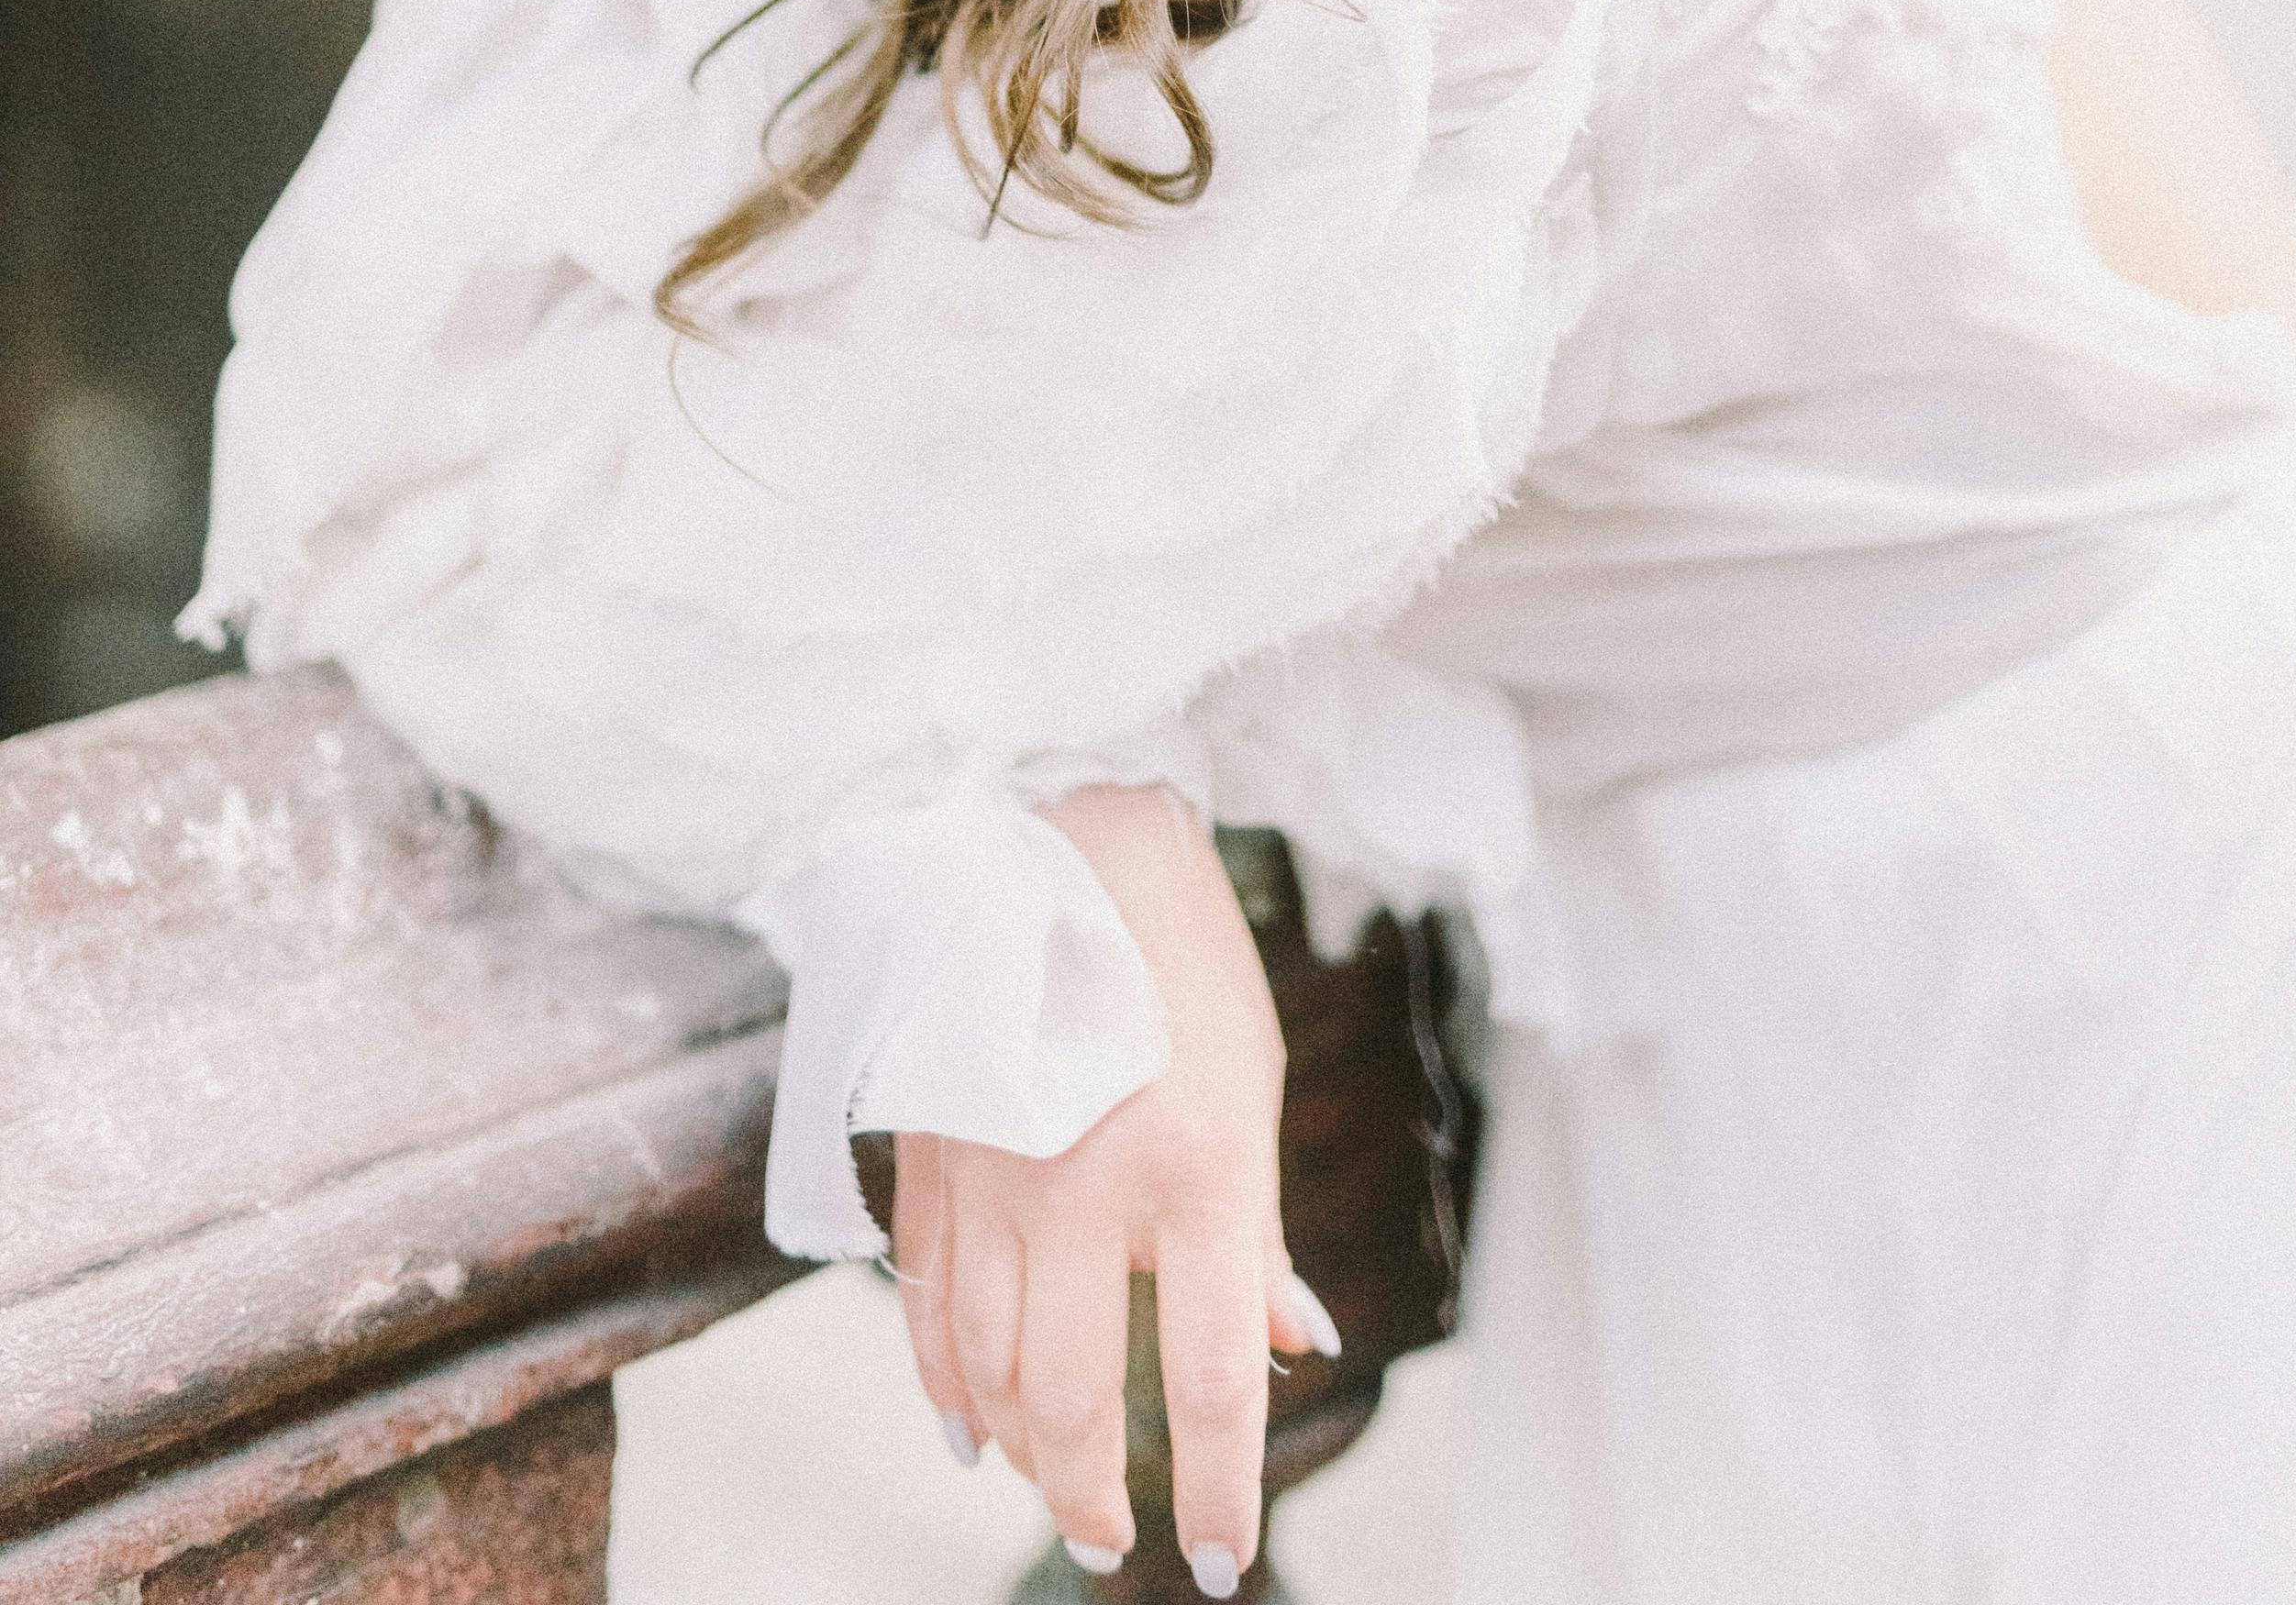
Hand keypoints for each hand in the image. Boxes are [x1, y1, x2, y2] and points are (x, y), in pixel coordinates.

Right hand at [889, 787, 1334, 1590]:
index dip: (1218, 1489)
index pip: (1210, 1378)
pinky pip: (925, 1301)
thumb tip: (1290, 1345)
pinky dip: (943, 1377)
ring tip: (1049, 1479)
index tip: (1217, 1563)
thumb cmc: (1184, 967)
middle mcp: (1086, 1185)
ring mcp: (994, 1172)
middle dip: (1088, 1495)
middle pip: (1072, 1401)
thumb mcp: (1253, 1089)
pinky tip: (965, 1420)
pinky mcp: (929, 1151)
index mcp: (1198, 1167)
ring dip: (1015, 1448)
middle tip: (1109, 1536)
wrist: (1067, 841)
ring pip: (985, 1368)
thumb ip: (1256, 1233)